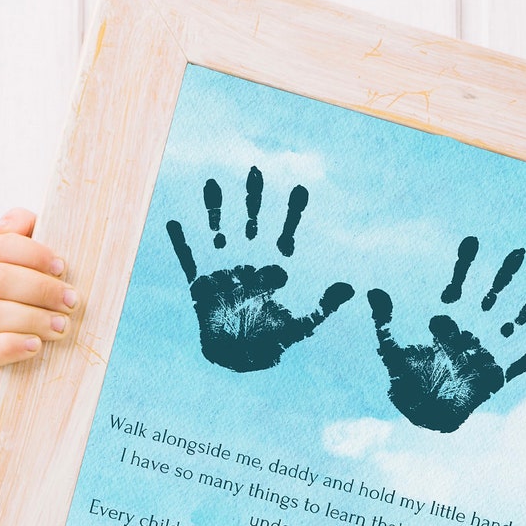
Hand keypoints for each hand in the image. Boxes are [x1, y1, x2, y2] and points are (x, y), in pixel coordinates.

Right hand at [0, 206, 79, 373]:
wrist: (63, 348)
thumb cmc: (59, 296)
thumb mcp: (52, 258)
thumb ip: (29, 227)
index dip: (31, 253)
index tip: (63, 267)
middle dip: (40, 289)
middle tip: (72, 302)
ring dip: (33, 318)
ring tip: (63, 327)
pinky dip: (11, 346)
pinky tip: (36, 346)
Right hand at [164, 166, 353, 372]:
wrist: (239, 356)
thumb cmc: (271, 339)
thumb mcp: (301, 324)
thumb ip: (324, 306)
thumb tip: (351, 288)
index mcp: (274, 263)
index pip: (287, 229)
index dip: (293, 209)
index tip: (301, 187)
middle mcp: (249, 256)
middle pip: (253, 217)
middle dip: (254, 195)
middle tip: (256, 169)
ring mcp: (223, 264)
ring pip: (219, 227)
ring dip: (215, 206)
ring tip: (212, 182)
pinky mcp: (200, 280)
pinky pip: (189, 257)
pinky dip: (181, 241)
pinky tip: (174, 221)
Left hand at [366, 237, 525, 433]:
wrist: (425, 412)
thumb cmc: (409, 379)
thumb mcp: (392, 348)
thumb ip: (384, 321)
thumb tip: (371, 291)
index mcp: (450, 317)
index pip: (460, 282)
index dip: (466, 262)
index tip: (472, 240)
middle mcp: (474, 327)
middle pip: (494, 292)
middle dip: (506, 273)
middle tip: (519, 250)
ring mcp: (490, 348)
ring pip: (515, 320)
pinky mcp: (499, 373)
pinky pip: (522, 361)